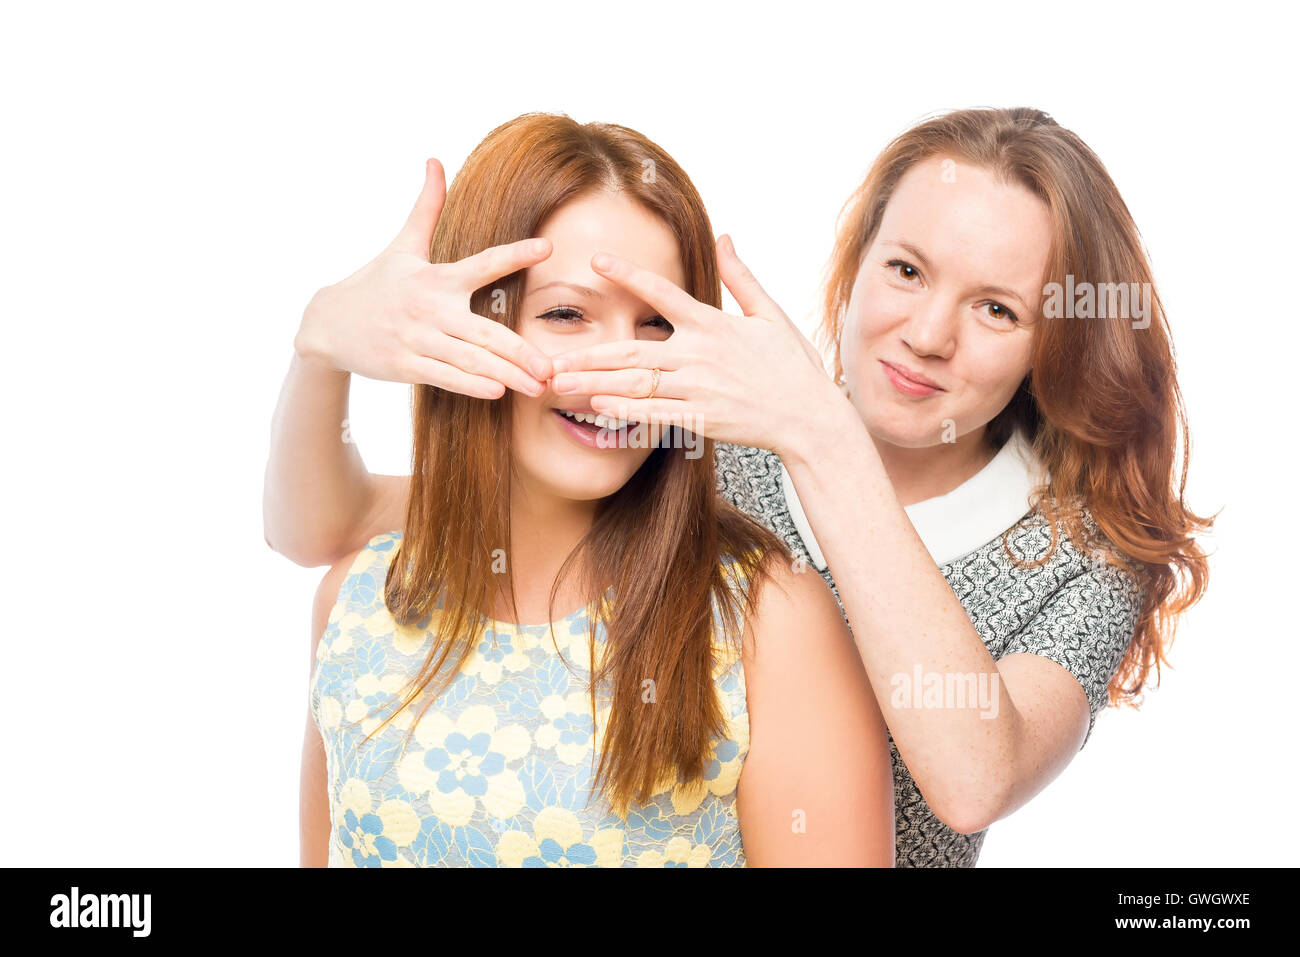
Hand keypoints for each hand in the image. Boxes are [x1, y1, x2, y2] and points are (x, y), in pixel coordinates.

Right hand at [294, 158, 554, 397]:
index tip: (547, 248)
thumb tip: (434, 160)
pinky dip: (471, 385)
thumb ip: (426, 207)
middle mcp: (428, 308)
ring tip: (536, 386)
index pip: (482, 263)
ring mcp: (416, 339)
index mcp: (436, 277)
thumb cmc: (375, 283)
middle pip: (482, 331)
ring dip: (505, 375)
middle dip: (519, 351)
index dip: (514, 254)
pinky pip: (444, 377)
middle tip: (551, 366)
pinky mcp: (404, 365)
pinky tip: (498, 392)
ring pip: (468, 360)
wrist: (327, 323)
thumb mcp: (402, 245)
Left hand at [548, 235, 845, 455]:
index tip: (595, 262)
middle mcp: (700, 354)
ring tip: (558, 383)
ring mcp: (698, 388)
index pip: (662, 293)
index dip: (628, 275)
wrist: (810, 417)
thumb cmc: (792, 366)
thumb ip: (740, 277)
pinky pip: (654, 413)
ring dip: (593, 382)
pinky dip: (624, 410)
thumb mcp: (770, 314)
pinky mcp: (702, 417)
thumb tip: (725, 236)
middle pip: (632, 348)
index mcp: (713, 324)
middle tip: (549, 356)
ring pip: (635, 383)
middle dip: (587, 353)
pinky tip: (596, 405)